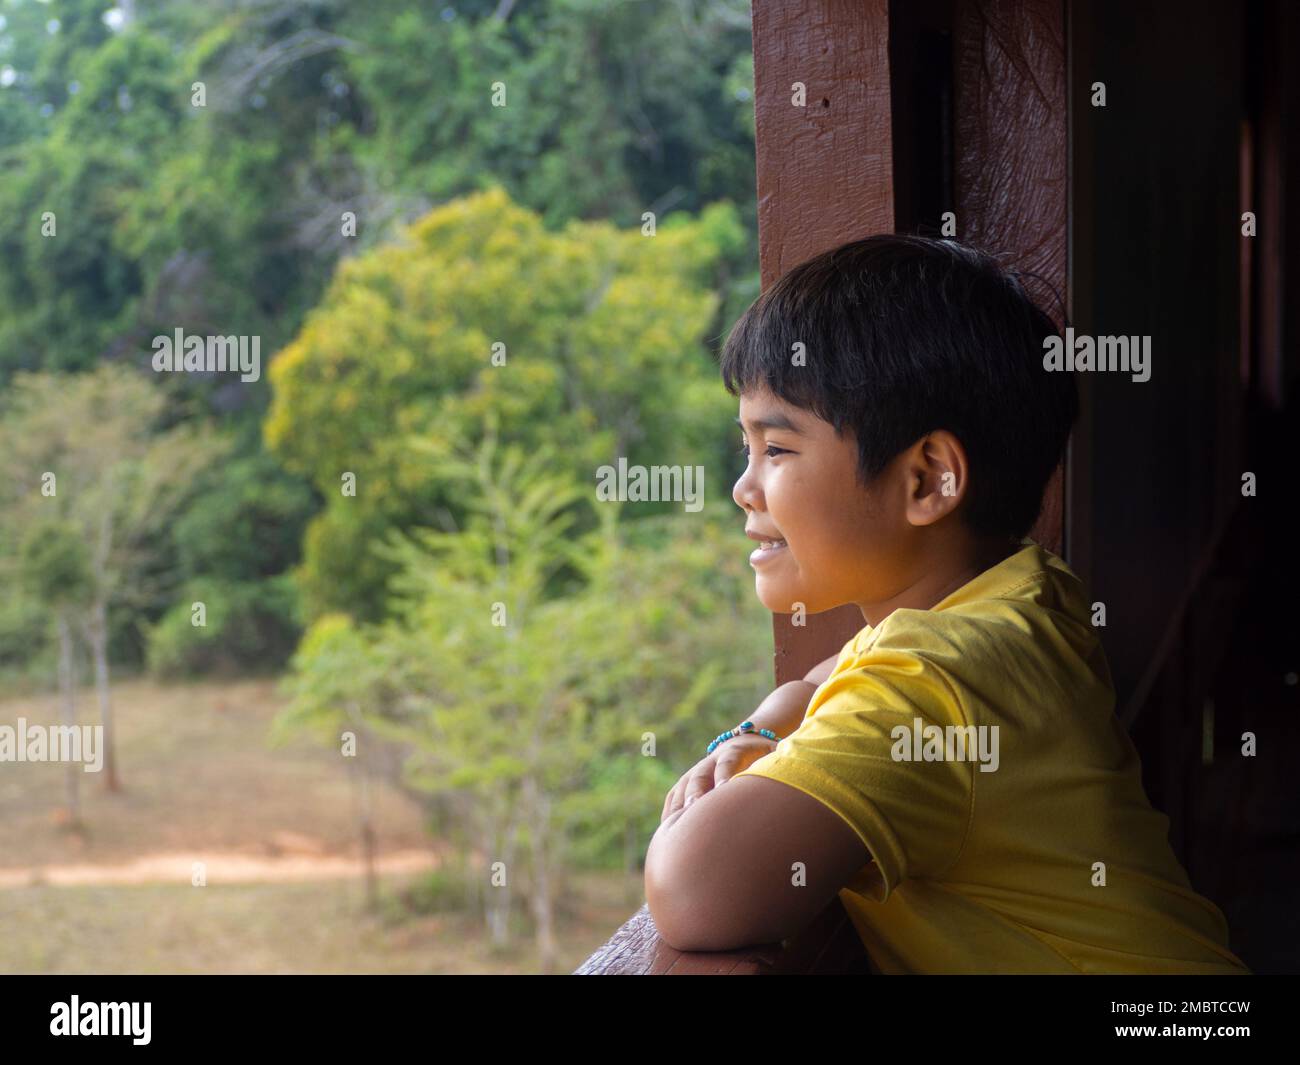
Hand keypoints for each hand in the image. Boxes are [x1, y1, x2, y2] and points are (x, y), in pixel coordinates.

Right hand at [660, 734, 778, 822]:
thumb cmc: (771, 755)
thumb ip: (784, 765)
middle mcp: (713, 758)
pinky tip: (667, 832)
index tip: (725, 790)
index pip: (729, 761)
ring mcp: (698, 770)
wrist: (750, 739)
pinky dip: (670, 812)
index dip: (726, 774)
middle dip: (697, 792)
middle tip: (696, 809)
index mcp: (736, 749)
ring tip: (674, 828)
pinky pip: (674, 796)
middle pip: (700, 774)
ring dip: (680, 806)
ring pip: (683, 786)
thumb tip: (803, 781)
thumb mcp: (778, 755)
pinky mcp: (689, 782)